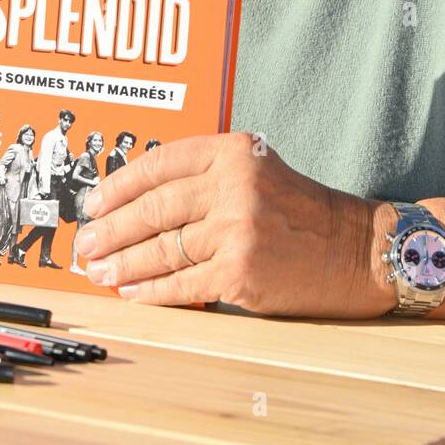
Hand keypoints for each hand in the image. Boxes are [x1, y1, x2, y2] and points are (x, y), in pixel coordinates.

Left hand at [77, 132, 398, 317]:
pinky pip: (181, 284)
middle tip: (85, 244)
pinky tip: (132, 293)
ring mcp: (238, 229)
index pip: (160, 163)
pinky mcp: (241, 272)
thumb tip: (136, 205)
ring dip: (122, 264)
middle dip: (110, 230)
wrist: (359, 251)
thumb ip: (207, 177)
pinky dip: (151, 292)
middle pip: (153, 208)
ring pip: (161, 249)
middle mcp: (235, 184)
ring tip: (98, 271)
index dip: (118, 185)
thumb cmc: (304, 215)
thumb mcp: (259, 173)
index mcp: (235, 151)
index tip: (93, 203)